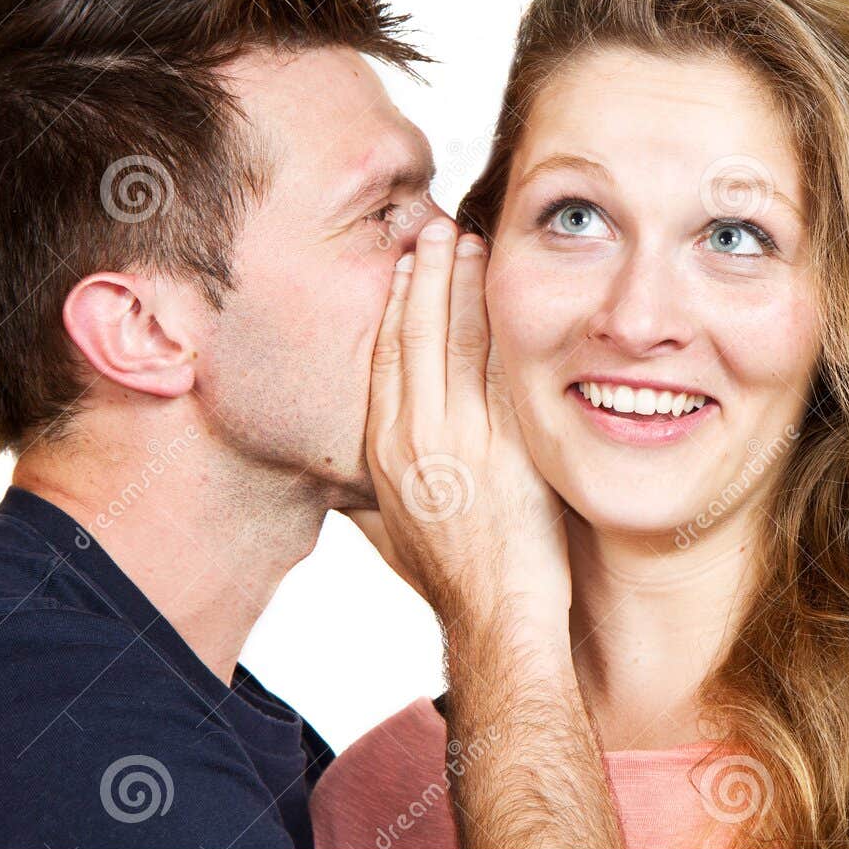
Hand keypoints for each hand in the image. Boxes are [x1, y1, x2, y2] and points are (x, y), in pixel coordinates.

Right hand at [361, 218, 569, 632]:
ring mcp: (460, 441)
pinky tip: (507, 288)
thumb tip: (341, 491)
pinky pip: (501, 368)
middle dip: (423, 274)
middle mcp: (413, 439)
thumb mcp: (391, 536)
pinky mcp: (507, 448)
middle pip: (411, 334)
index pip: (381, 358)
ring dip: (462, 283)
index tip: (404, 264)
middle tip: (433, 226)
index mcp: (383, 453)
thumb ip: (370, 499)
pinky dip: (501, 320)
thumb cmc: (452, 583)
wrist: (496, 621)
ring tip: (471, 240)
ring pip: (454, 340)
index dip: (392, 305)